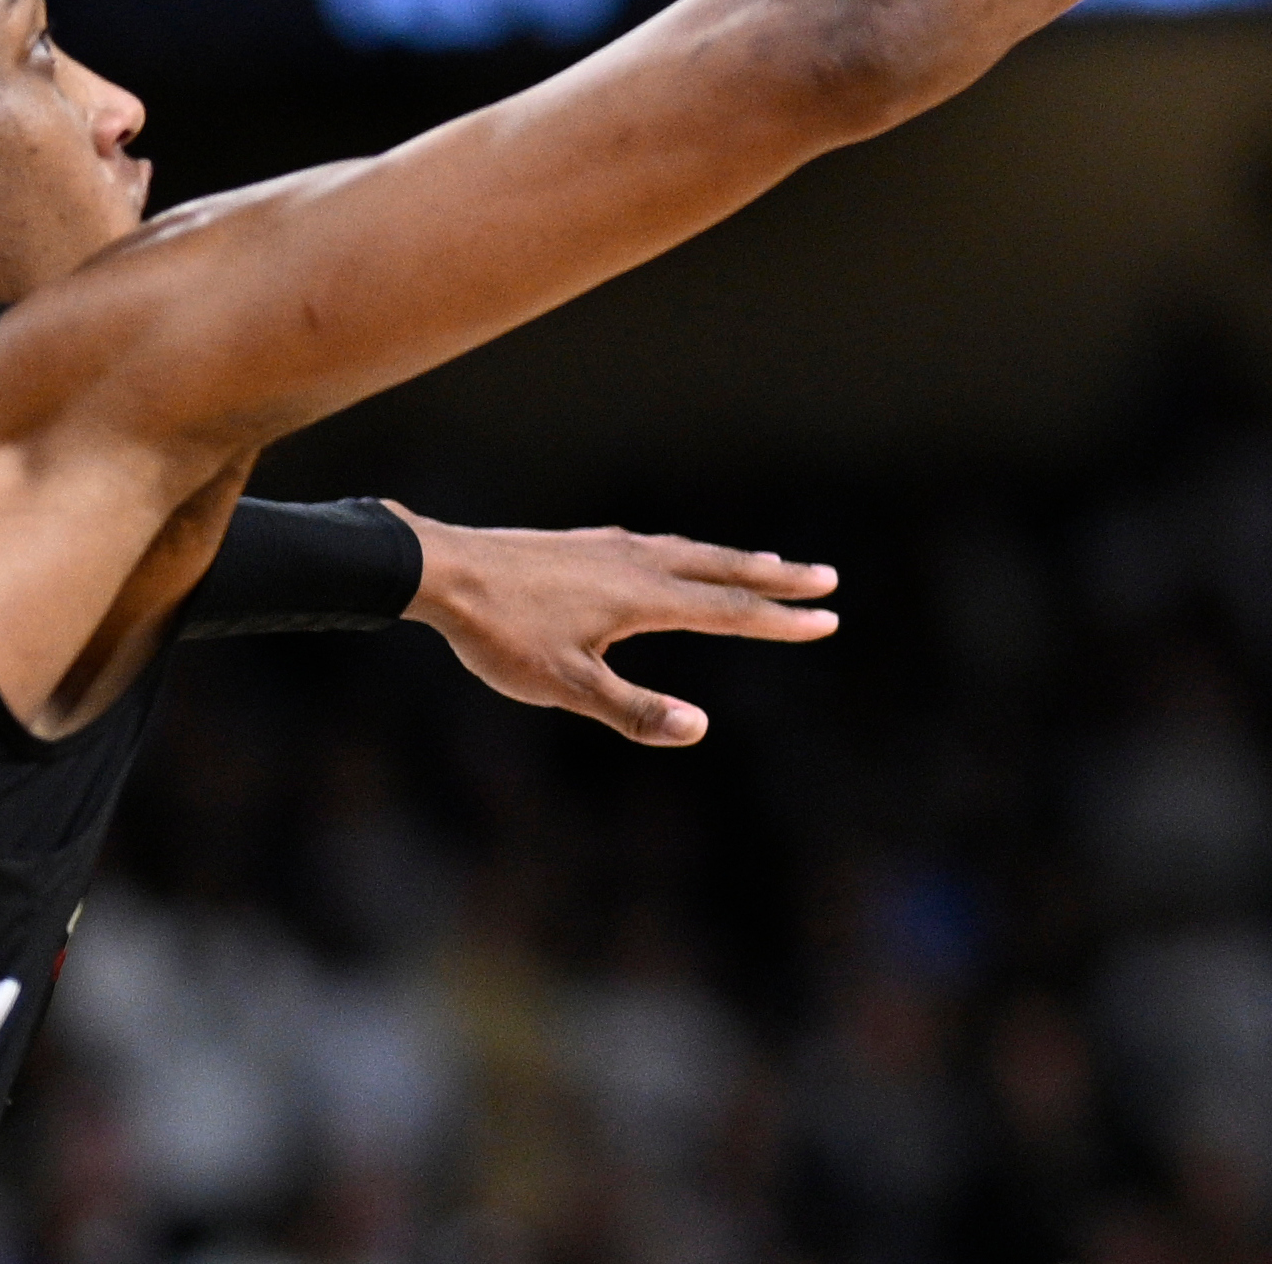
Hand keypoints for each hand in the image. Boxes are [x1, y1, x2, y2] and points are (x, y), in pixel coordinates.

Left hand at [395, 509, 837, 743]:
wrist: (443, 570)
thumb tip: (700, 727)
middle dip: (777, 577)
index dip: (780, 620)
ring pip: (690, 551)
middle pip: (723, 568)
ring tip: (767, 561)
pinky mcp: (583, 544)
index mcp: (644, 598)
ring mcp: (610, 547)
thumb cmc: (502, 634)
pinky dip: (689, 551)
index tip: (828, 618)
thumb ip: (634, 709)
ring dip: (736, 559)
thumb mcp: (567, 687)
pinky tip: (675, 554)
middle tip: (826, 576)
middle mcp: (638, 563)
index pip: (729, 609)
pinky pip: (657, 544)